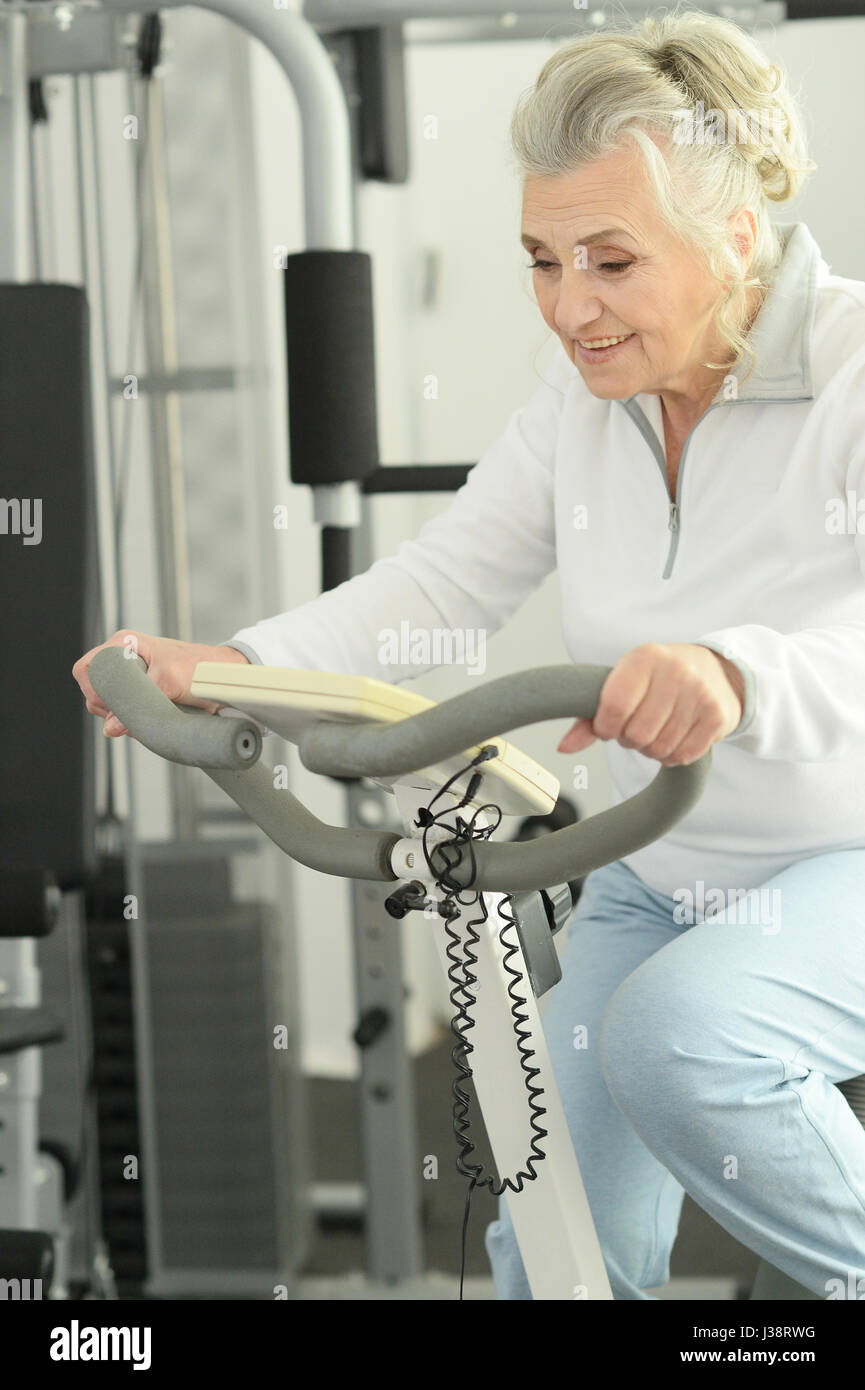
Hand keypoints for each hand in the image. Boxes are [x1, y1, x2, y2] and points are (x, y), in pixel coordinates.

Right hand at [72, 630, 249, 738]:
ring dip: (121, 715)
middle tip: (130, 714)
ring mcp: (130, 675)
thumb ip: (138, 704)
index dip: (93, 690)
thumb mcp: (169, 682)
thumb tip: (110, 728)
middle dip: (107, 707)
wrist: (225, 677)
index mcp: (124, 644)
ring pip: (108, 703)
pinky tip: (148, 720)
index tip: (111, 706)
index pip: (87, 668)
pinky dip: (131, 719)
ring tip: (145, 715)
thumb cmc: (200, 669)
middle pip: (94, 689)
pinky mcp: (139, 691)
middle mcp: (123, 657)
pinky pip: (123, 709)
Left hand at [557, 642, 743, 766]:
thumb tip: (563, 748)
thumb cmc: (657, 679)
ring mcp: (701, 693)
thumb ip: (589, 716)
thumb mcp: (622, 683)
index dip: (605, 728)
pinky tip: (675, 736)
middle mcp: (675, 671)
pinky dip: (672, 756)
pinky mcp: (718, 716)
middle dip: (629, 739)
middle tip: (636, 727)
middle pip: (636, 734)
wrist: (715, 671)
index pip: (614, 707)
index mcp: (644, 657)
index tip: (608, 726)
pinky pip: (683, 756)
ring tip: (656, 730)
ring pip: (659, 748)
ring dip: (651, 749)